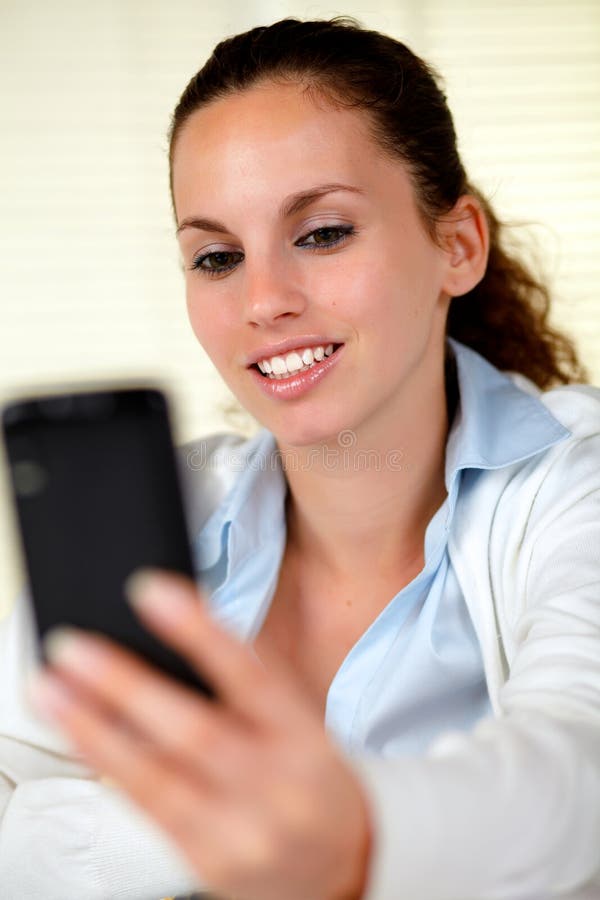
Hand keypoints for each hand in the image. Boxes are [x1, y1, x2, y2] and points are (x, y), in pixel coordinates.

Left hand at [28, 569, 372, 899]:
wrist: (347, 868)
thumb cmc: (316, 782)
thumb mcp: (304, 724)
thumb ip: (254, 682)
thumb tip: (185, 623)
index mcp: (304, 738)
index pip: (251, 674)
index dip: (198, 629)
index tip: (149, 591)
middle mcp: (275, 785)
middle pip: (193, 730)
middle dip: (125, 684)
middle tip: (73, 648)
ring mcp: (241, 830)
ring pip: (156, 776)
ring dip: (94, 729)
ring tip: (52, 691)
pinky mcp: (209, 863)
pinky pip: (149, 811)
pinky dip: (108, 768)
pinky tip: (81, 737)